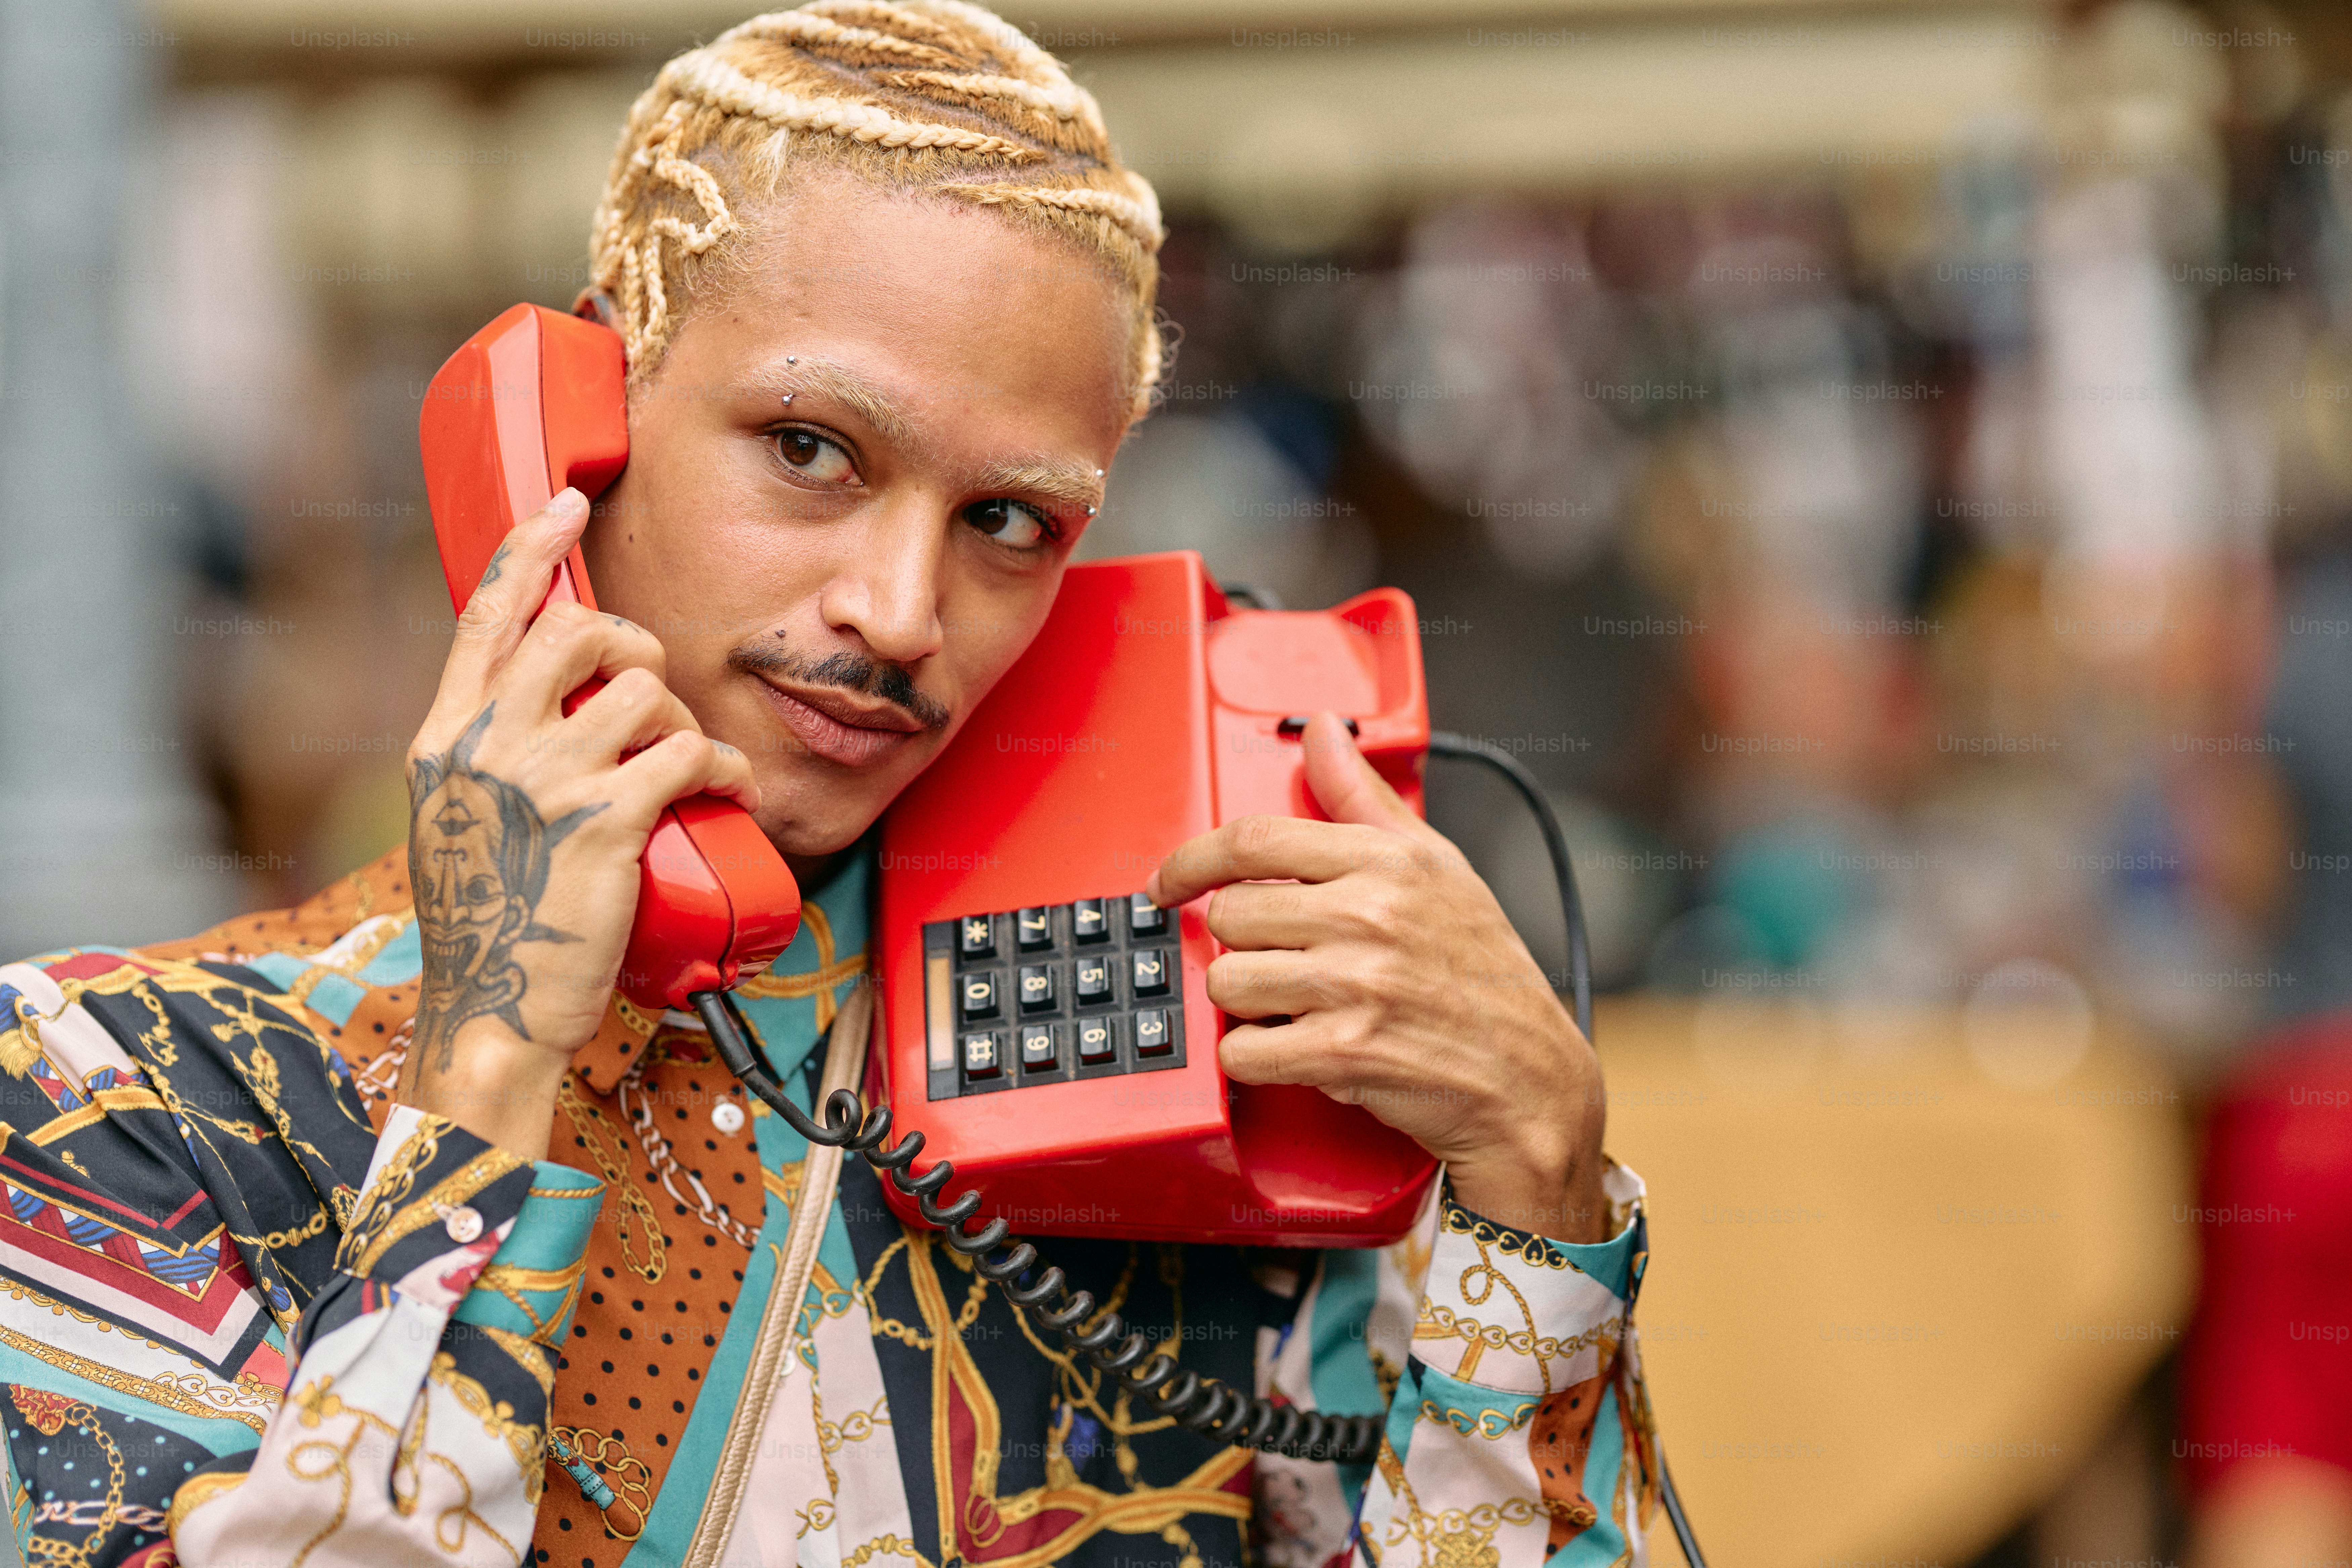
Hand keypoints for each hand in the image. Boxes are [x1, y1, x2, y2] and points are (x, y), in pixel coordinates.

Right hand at [395, 489, 758, 1157]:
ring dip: (677, 717)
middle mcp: (487, 747)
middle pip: (578, 632)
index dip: (531, 551)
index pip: (487, 616)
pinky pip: (686, 754)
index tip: (567, 504)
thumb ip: (489, 751)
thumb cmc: (489, 917)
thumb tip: (538, 701)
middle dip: (633, 646)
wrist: (490, 1006)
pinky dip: (721, 767)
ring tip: (681, 762)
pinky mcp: (603, 822)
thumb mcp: (459, 816)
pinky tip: (728, 790)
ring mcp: (544, 782)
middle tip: (650, 689)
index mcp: (446, 739)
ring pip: (642, 692)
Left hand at [1145, 712, 1608, 1241]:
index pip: (1253, 839)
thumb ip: (1362, 797)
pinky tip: (1298, 1048)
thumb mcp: (1436, 866)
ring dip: (1249, 1004)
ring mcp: (1355, 986)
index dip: (1191, 860)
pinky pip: (1244, 1050)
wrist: (1528, 1075)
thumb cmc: (1483, 972)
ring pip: (1229, 982)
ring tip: (1297, 1005)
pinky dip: (1257, 1059)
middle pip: (1232, 914)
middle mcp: (1369, 917)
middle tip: (1282, 960)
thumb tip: (1323, 731)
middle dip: (1243, 944)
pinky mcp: (1344, 1054)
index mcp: (1386, 862)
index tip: (1169, 881)